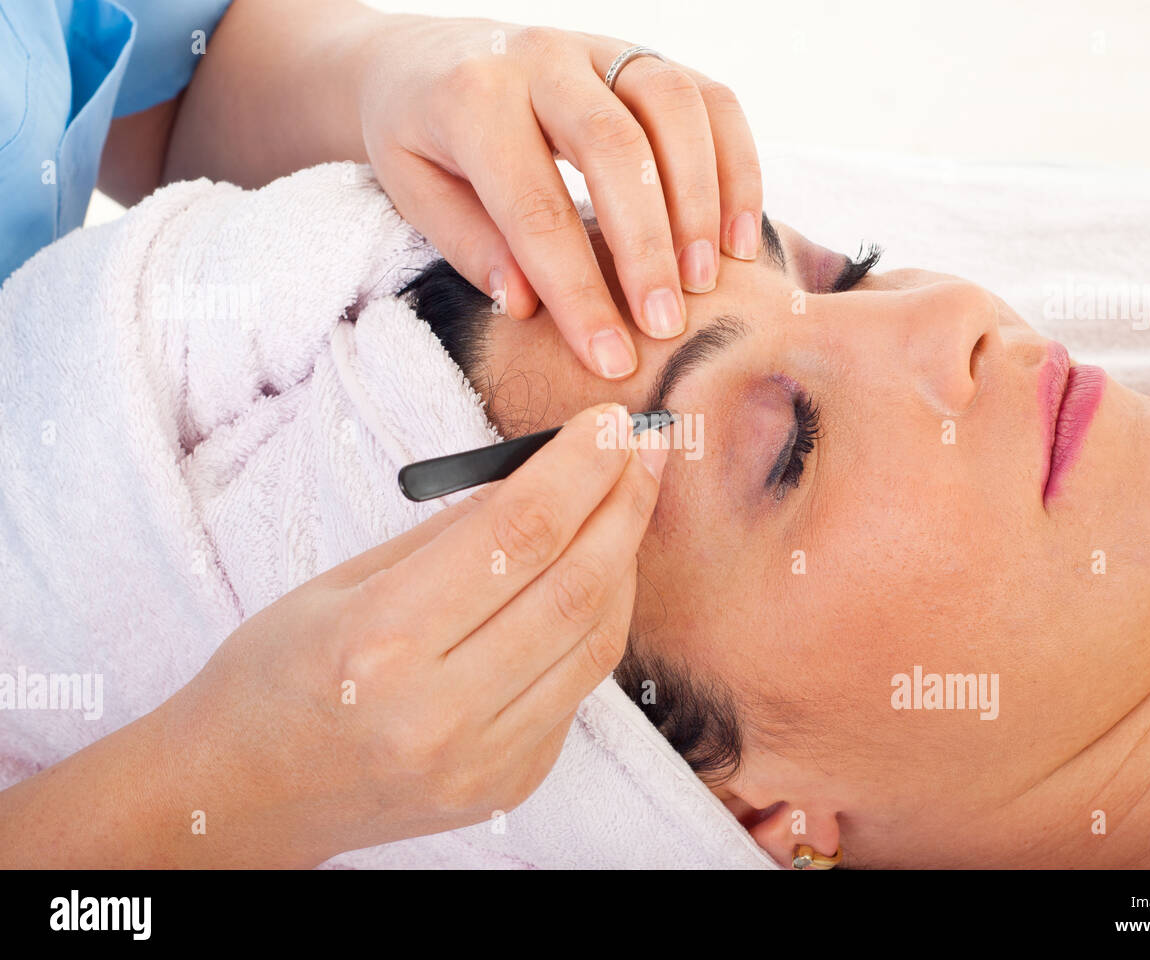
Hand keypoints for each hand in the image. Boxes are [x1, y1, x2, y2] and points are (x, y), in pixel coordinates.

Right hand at [154, 404, 663, 864]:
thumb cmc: (276, 674)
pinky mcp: (509, 786)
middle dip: (623, 505)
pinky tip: (592, 580)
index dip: (579, 469)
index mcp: (382, 643)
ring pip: (596, 641)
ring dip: (624, 562)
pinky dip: (596, 624)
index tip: (611, 425)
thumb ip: (450, 535)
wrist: (244, 794)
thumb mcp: (343, 582)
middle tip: (642, 452)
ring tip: (625, 506)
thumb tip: (542, 477)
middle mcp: (440, 712)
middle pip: (575, 586)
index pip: (520, 534)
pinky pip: (578, 688)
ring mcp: (482, 762)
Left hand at [357, 18, 763, 378]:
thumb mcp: (414, 192)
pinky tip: (738, 237)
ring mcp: (599, 49)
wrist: (425, 55)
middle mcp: (541, 58)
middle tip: (666, 323)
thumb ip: (470, 245)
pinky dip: (737, 167)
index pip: (534, 207)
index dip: (577, 290)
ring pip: (674, 106)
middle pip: (614, 148)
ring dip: (701, 200)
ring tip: (707, 280)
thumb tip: (528, 304)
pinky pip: (710, 99)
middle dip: (647, 246)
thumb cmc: (421, 136)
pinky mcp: (643, 56)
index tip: (609, 358)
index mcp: (473, 99)